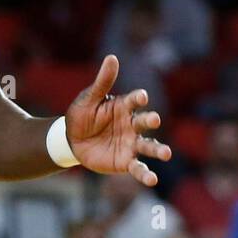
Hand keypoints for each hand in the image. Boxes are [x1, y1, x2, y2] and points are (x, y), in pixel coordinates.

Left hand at [65, 54, 171, 185]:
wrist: (72, 140)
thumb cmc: (82, 116)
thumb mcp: (88, 99)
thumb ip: (102, 82)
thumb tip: (112, 57)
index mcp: (124, 107)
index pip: (134, 101)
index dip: (138, 98)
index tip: (140, 96)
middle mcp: (132, 125)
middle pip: (145, 122)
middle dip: (150, 121)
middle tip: (154, 120)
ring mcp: (131, 144)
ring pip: (148, 146)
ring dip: (158, 149)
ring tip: (166, 154)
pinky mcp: (126, 161)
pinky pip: (138, 168)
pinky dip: (146, 174)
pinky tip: (153, 180)